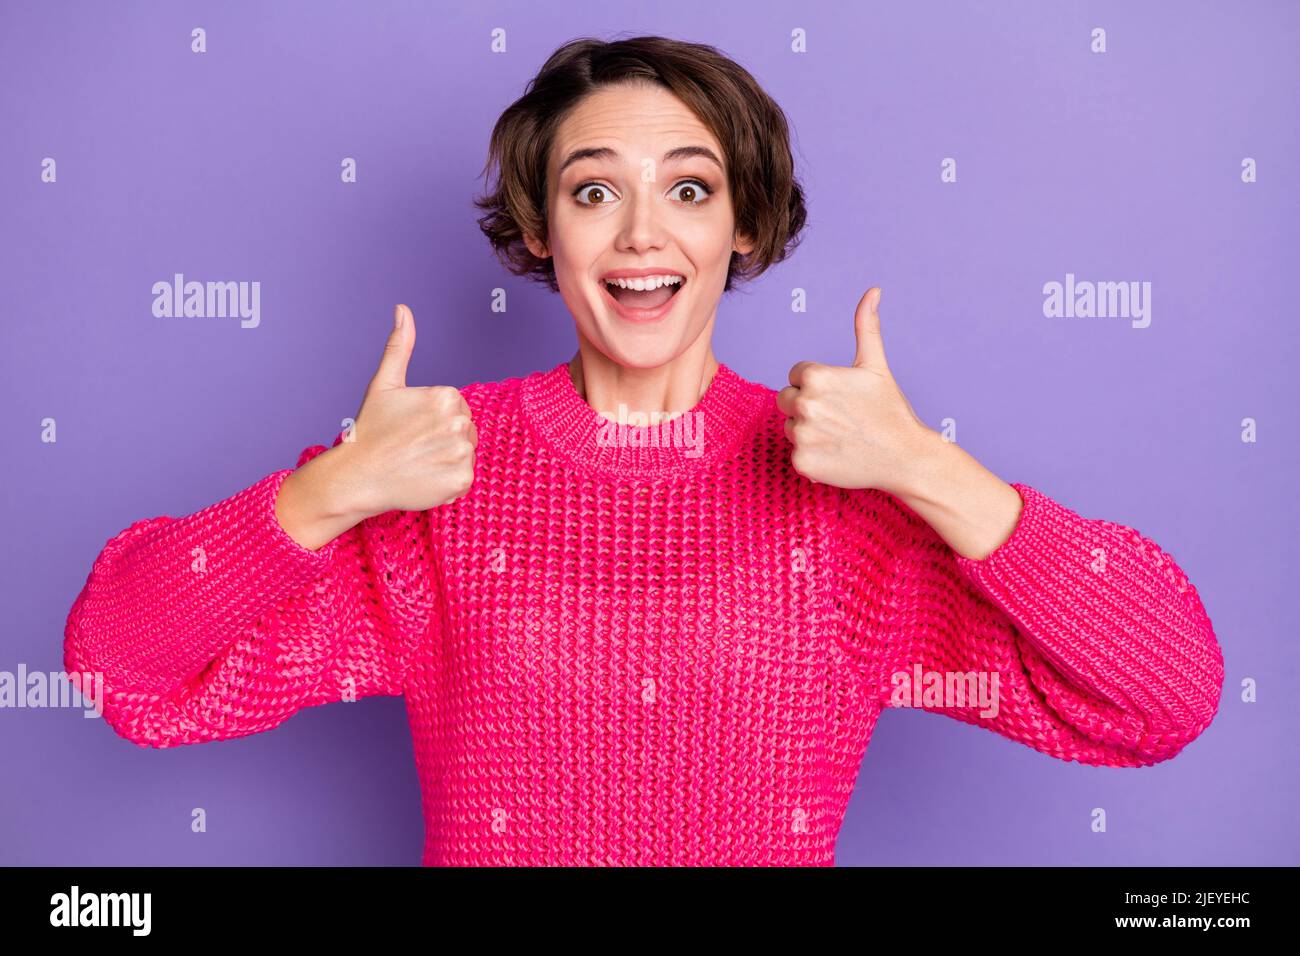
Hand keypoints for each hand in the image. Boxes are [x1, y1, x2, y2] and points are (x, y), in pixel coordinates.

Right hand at [331, 303, 476, 515]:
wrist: (357, 477)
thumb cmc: (370, 430)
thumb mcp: (384, 384)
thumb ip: (399, 346)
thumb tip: (402, 308)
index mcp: (446, 396)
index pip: (457, 409)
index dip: (434, 421)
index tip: (411, 429)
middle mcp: (459, 422)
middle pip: (465, 431)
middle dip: (443, 439)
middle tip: (413, 448)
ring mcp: (461, 452)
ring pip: (465, 454)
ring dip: (446, 461)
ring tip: (417, 463)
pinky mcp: (461, 480)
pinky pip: (463, 480)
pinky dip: (446, 483)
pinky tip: (423, 479)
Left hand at [777, 288, 934, 496]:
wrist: (905, 457)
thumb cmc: (891, 410)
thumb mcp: (875, 365)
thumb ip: (866, 326)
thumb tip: (873, 290)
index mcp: (815, 376)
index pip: (796, 375)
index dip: (819, 385)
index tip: (841, 397)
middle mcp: (804, 403)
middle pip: (786, 399)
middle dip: (808, 405)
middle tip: (840, 417)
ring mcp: (801, 434)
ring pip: (790, 426)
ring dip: (809, 431)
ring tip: (840, 435)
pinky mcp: (802, 462)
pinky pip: (796, 454)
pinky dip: (813, 456)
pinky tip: (837, 455)